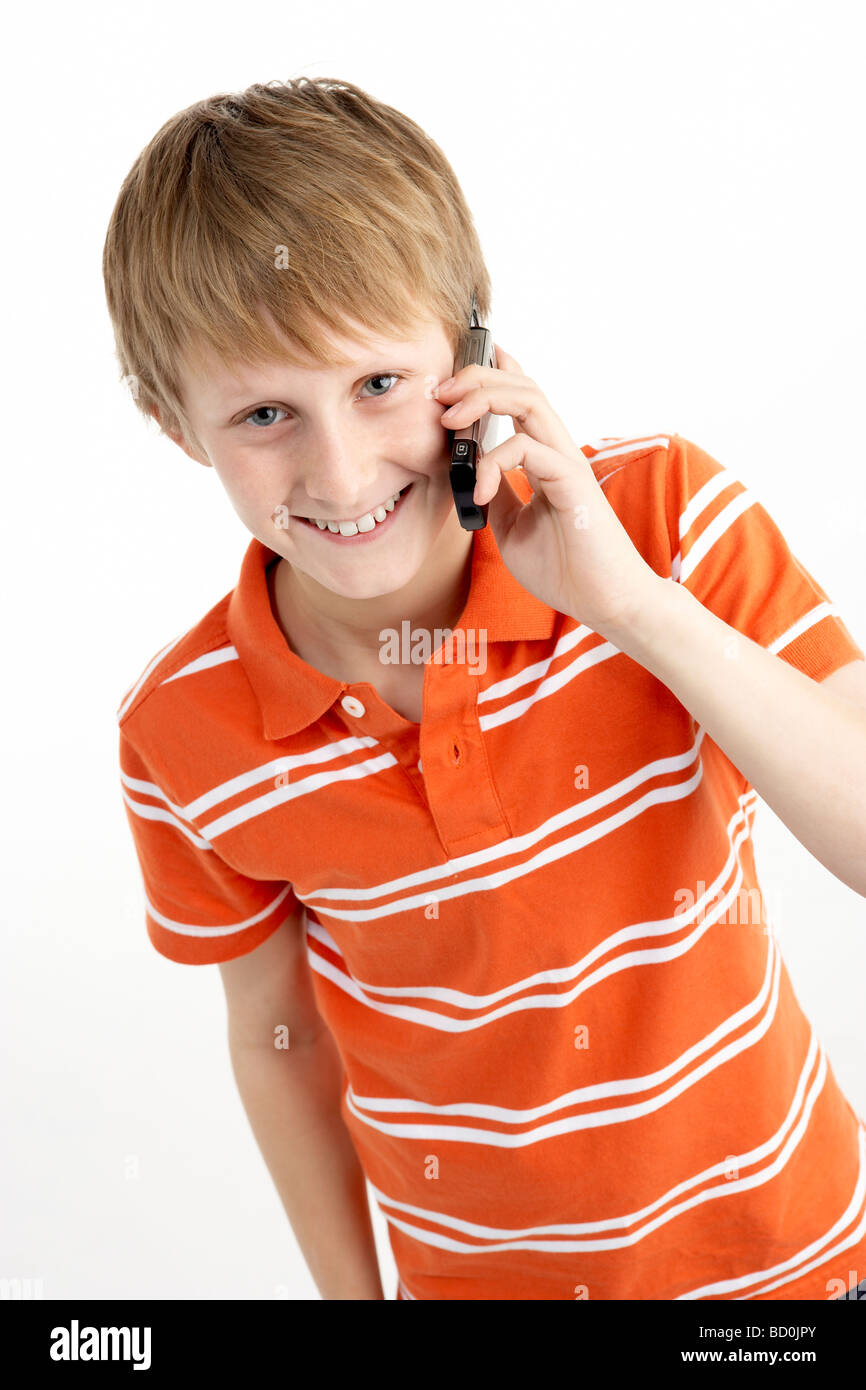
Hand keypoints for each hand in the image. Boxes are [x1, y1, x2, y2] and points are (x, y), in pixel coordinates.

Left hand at [433, 345, 660, 637]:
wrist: (604, 601)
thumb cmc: (565, 569)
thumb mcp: (511, 527)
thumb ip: (495, 494)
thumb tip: (468, 472)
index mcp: (546, 459)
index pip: (522, 399)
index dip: (495, 371)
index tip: (459, 364)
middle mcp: (559, 452)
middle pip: (523, 387)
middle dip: (477, 377)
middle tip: (442, 392)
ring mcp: (568, 463)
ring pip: (529, 401)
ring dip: (483, 398)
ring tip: (450, 418)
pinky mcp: (572, 482)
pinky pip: (527, 449)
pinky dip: (492, 462)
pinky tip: (477, 490)